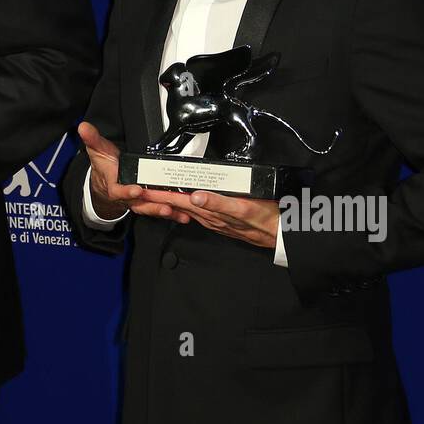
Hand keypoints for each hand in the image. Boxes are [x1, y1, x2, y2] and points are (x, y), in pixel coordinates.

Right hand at [78, 122, 192, 224]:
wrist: (104, 185)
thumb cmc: (104, 167)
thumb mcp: (97, 150)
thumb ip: (92, 138)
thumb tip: (83, 127)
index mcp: (114, 185)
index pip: (118, 190)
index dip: (127, 191)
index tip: (136, 190)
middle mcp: (126, 197)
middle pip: (139, 203)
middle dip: (153, 205)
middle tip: (166, 206)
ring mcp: (137, 202)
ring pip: (151, 208)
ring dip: (164, 211)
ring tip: (177, 212)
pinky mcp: (147, 204)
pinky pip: (159, 209)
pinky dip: (172, 214)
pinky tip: (184, 216)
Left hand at [136, 187, 279, 246]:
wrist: (281, 234)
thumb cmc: (265, 219)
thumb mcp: (242, 208)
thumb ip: (218, 203)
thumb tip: (195, 198)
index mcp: (212, 211)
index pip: (179, 201)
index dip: (161, 195)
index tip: (144, 188)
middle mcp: (210, 217)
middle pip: (179, 205)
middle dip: (159, 198)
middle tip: (141, 190)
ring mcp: (216, 221)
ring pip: (188, 210)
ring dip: (172, 203)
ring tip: (156, 195)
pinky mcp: (224, 222)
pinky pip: (201, 214)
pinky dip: (190, 208)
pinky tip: (188, 204)